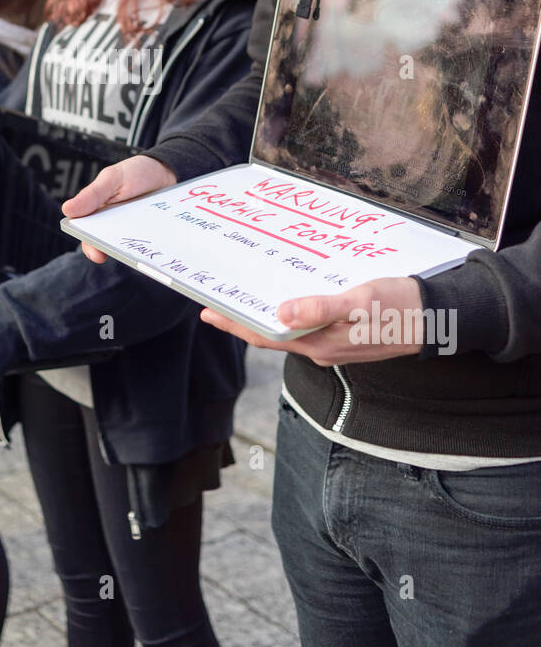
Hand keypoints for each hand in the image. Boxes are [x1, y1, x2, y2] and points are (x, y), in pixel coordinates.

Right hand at [61, 155, 176, 263]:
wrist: (166, 170)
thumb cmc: (134, 172)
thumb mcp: (112, 178)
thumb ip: (93, 194)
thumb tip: (67, 210)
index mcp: (97, 215)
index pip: (88, 237)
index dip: (91, 247)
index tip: (97, 253)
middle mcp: (114, 228)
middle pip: (111, 247)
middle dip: (117, 251)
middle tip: (126, 254)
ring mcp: (134, 233)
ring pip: (132, 248)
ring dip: (136, 251)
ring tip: (145, 250)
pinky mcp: (151, 235)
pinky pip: (152, 244)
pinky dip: (155, 246)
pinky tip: (161, 246)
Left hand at [200, 276, 424, 365]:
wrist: (439, 318)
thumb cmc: (400, 307)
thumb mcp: (360, 302)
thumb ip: (320, 309)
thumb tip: (280, 315)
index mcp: (319, 344)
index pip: (264, 336)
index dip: (233, 324)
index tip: (207, 311)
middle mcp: (321, 349)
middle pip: (270, 335)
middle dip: (241, 319)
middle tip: (215, 301)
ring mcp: (332, 344)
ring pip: (287, 331)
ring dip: (263, 315)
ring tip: (241, 298)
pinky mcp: (344, 336)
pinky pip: (306, 326)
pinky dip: (288, 313)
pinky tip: (284, 298)